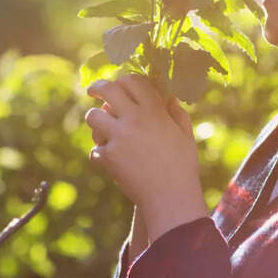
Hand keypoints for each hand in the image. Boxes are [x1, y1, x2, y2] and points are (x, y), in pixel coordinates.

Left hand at [84, 74, 206, 238]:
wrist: (170, 197)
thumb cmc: (182, 167)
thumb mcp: (185, 136)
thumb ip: (177, 114)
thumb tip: (169, 98)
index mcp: (155, 111)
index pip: (133, 80)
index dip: (124, 80)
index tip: (118, 84)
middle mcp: (135, 119)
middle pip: (108, 90)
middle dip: (97, 87)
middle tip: (92, 91)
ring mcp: (119, 138)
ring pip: (93, 117)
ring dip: (95, 122)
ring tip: (102, 131)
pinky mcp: (109, 157)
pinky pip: (95, 149)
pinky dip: (101, 155)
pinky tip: (110, 161)